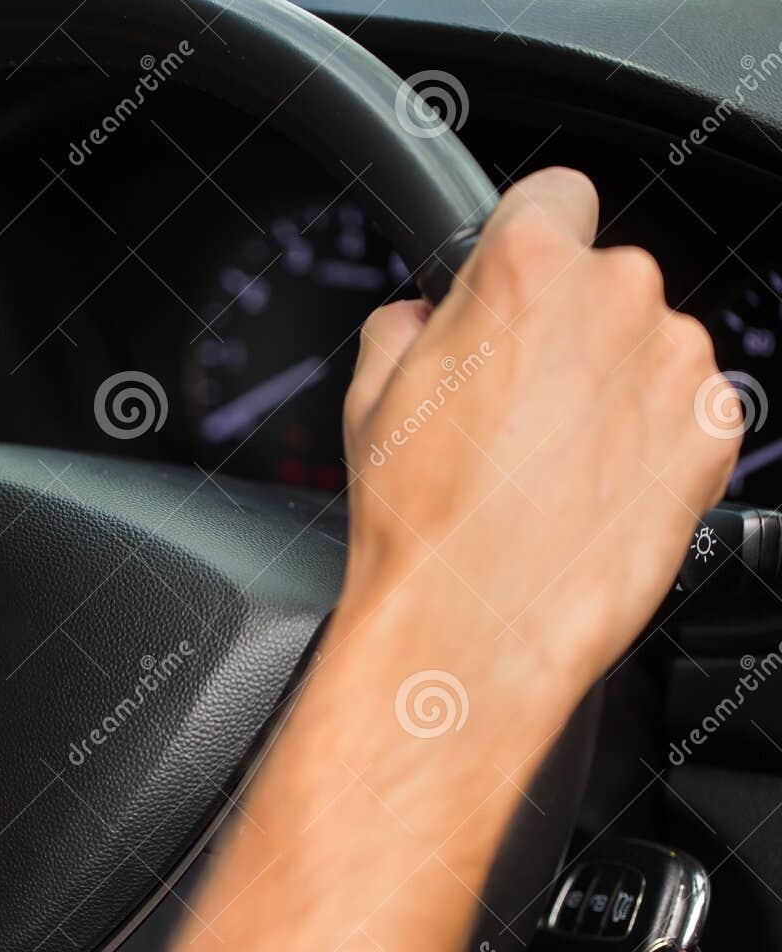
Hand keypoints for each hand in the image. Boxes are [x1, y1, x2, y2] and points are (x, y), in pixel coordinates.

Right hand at [335, 167, 737, 706]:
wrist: (477, 622)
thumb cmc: (421, 518)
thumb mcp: (370, 396)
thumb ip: (406, 325)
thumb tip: (423, 320)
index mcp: (527, 265)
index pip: (553, 195)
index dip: (524, 241)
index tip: (511, 288)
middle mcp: (617, 294)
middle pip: (600, 279)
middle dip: (562, 327)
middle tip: (510, 403)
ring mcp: (676, 362)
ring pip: (644, 344)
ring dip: (607, 383)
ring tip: (547, 461)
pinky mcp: (714, 430)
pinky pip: (682, 407)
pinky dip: (647, 438)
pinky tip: (590, 487)